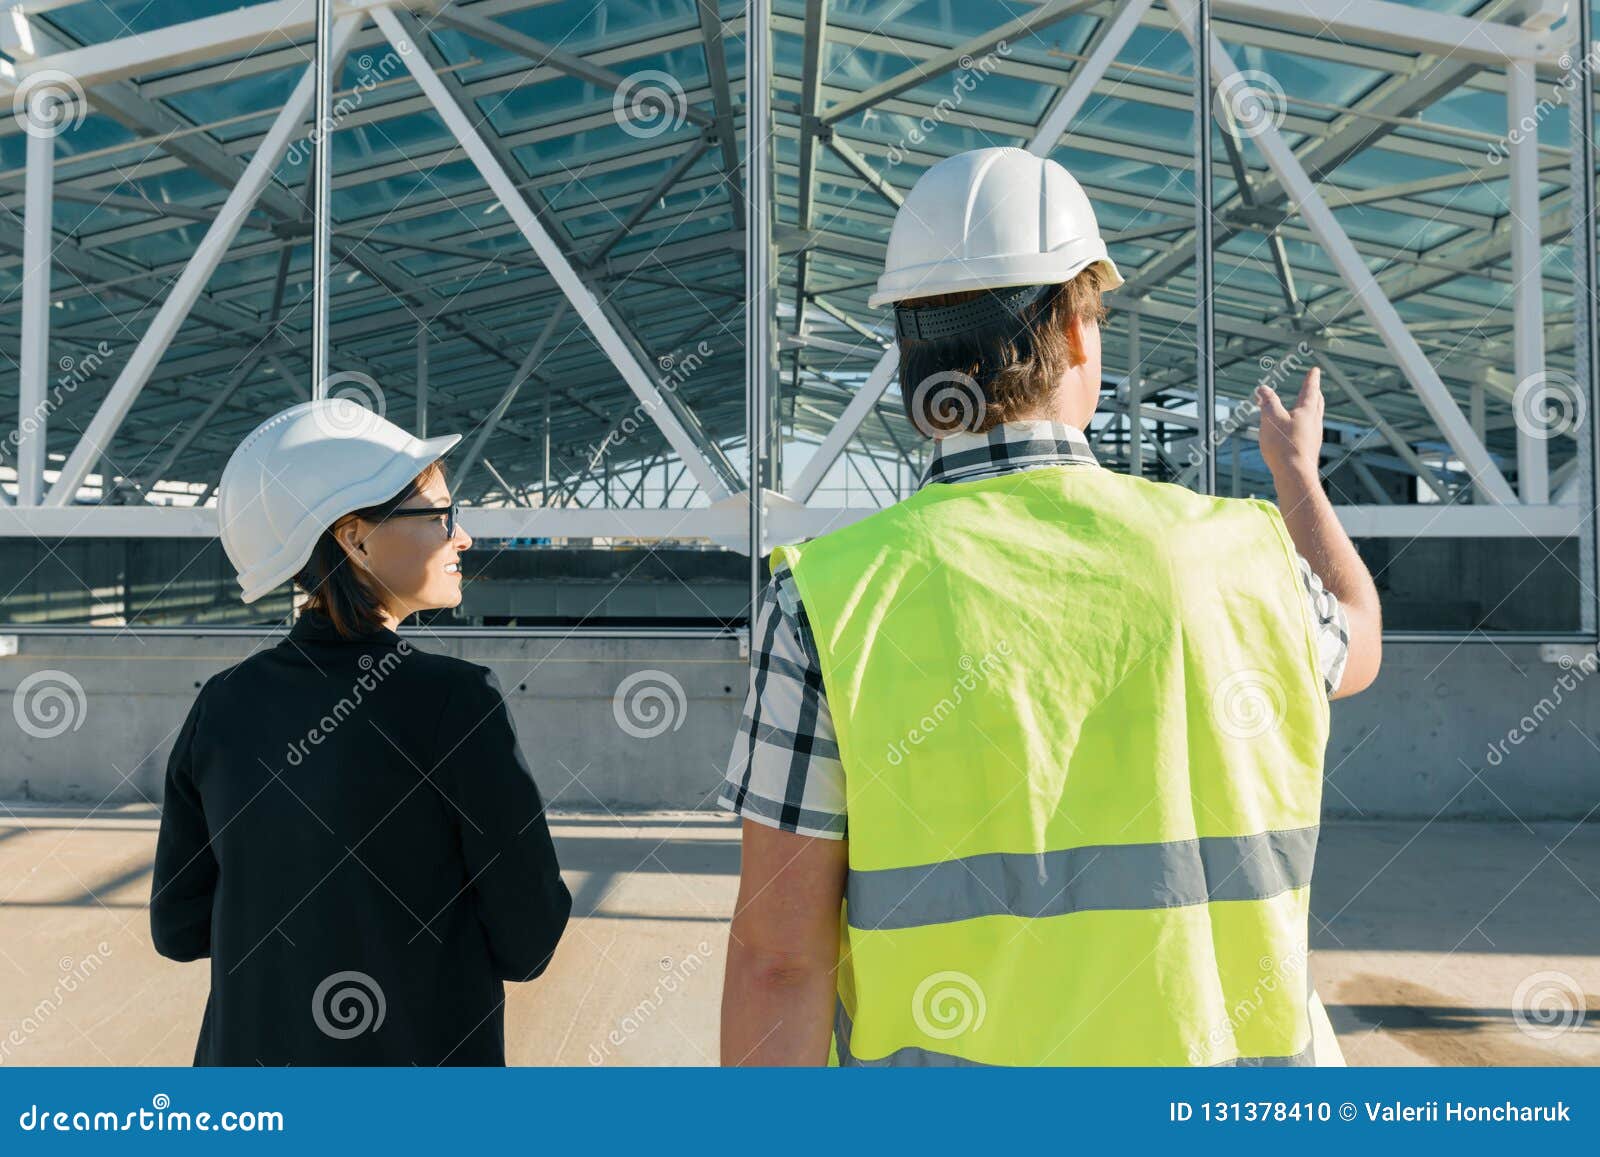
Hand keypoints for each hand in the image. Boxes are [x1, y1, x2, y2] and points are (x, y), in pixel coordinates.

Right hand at [1256, 365, 1323, 482]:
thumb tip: (1262, 389)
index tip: (1315, 370)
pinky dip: (1304, 426)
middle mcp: (1314, 422)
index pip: (1310, 390)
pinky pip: (1309, 432)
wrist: (1295, 476)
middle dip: (1314, 393)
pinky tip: (1297, 433)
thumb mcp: (1271, 419)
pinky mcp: (1309, 450)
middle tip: (1313, 387)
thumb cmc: (1283, 446)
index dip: (1311, 379)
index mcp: (1307, 411)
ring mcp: (1314, 437)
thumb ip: (1267, 402)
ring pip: (1314, 418)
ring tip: (1304, 409)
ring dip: (1310, 410)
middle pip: (1317, 403)